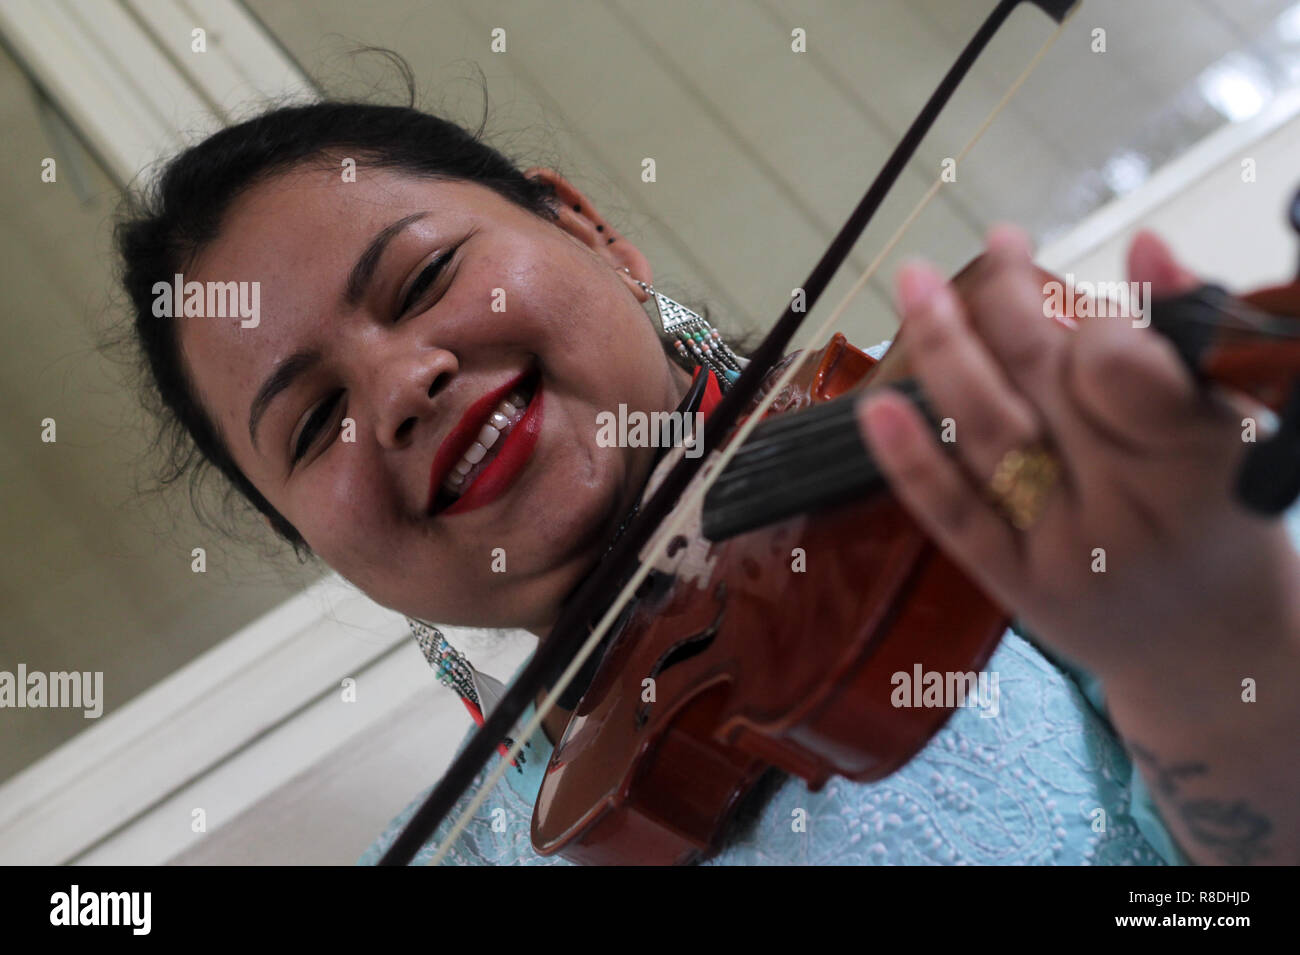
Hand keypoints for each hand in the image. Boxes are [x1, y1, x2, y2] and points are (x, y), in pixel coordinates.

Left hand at [855, 226, 1299, 686]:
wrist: (1210, 653)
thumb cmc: (1219, 522)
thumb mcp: (1232, 433)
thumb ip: (1185, 342)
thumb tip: (1143, 244)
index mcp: (1193, 467)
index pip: (1117, 368)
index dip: (1092, 318)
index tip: (1084, 296)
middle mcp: (1121, 514)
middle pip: (1042, 386)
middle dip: (1009, 303)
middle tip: (995, 246)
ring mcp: (1059, 554)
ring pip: (988, 433)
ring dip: (944, 348)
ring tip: (915, 281)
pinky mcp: (1012, 586)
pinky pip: (952, 514)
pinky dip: (910, 458)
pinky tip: (874, 404)